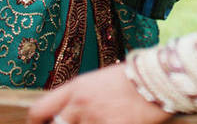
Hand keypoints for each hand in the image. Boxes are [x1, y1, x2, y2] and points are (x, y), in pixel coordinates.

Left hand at [27, 62, 171, 123]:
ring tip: (104, 119)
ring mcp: (94, 119)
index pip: (39, 111)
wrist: (157, 78)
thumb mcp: (98, 81)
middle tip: (80, 123)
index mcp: (75, 89)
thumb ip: (79, 98)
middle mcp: (79, 105)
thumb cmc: (131, 77)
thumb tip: (66, 114)